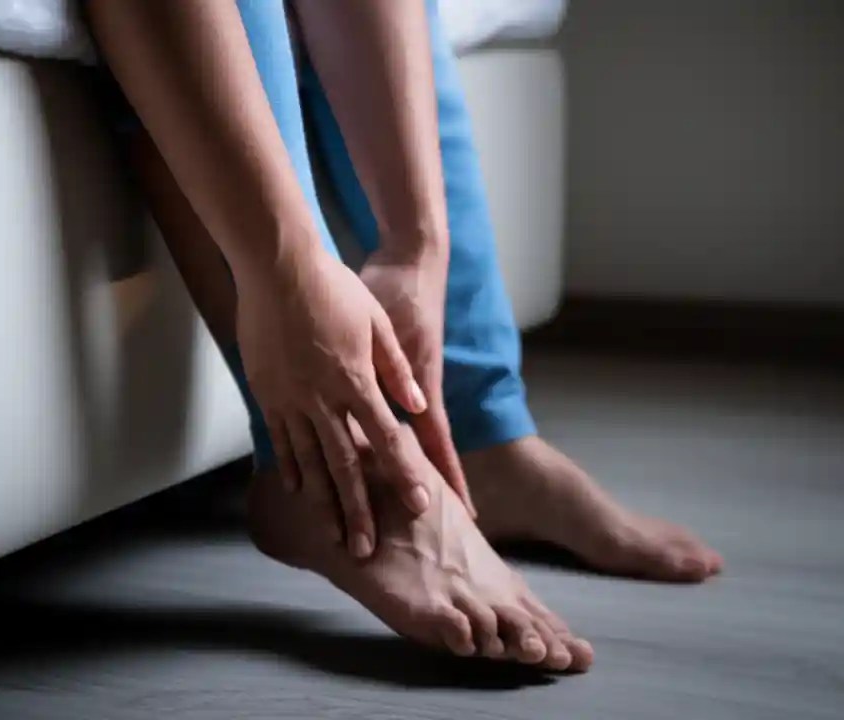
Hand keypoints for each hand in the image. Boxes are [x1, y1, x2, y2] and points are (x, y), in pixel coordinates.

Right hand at [236, 249, 432, 557]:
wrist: (277, 265)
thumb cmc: (332, 287)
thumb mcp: (376, 322)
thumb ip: (396, 368)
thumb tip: (415, 404)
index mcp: (357, 381)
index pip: (387, 439)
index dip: (404, 474)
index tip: (420, 504)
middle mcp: (324, 398)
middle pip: (346, 465)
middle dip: (359, 510)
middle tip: (366, 548)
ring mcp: (291, 397)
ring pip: (310, 462)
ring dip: (323, 502)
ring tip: (332, 536)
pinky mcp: (268, 391)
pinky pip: (280, 438)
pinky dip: (290, 468)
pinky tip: (298, 492)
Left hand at [359, 246, 476, 517]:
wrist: (410, 263)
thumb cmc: (398, 292)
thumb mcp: (388, 331)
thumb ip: (389, 371)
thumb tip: (394, 412)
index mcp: (419, 388)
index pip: (436, 444)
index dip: (447, 478)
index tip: (465, 513)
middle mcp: (417, 395)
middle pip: (428, 451)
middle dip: (434, 488)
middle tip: (441, 532)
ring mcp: (409, 387)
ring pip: (410, 439)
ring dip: (413, 471)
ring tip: (415, 513)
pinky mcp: (398, 374)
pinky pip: (393, 417)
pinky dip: (388, 440)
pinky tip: (378, 460)